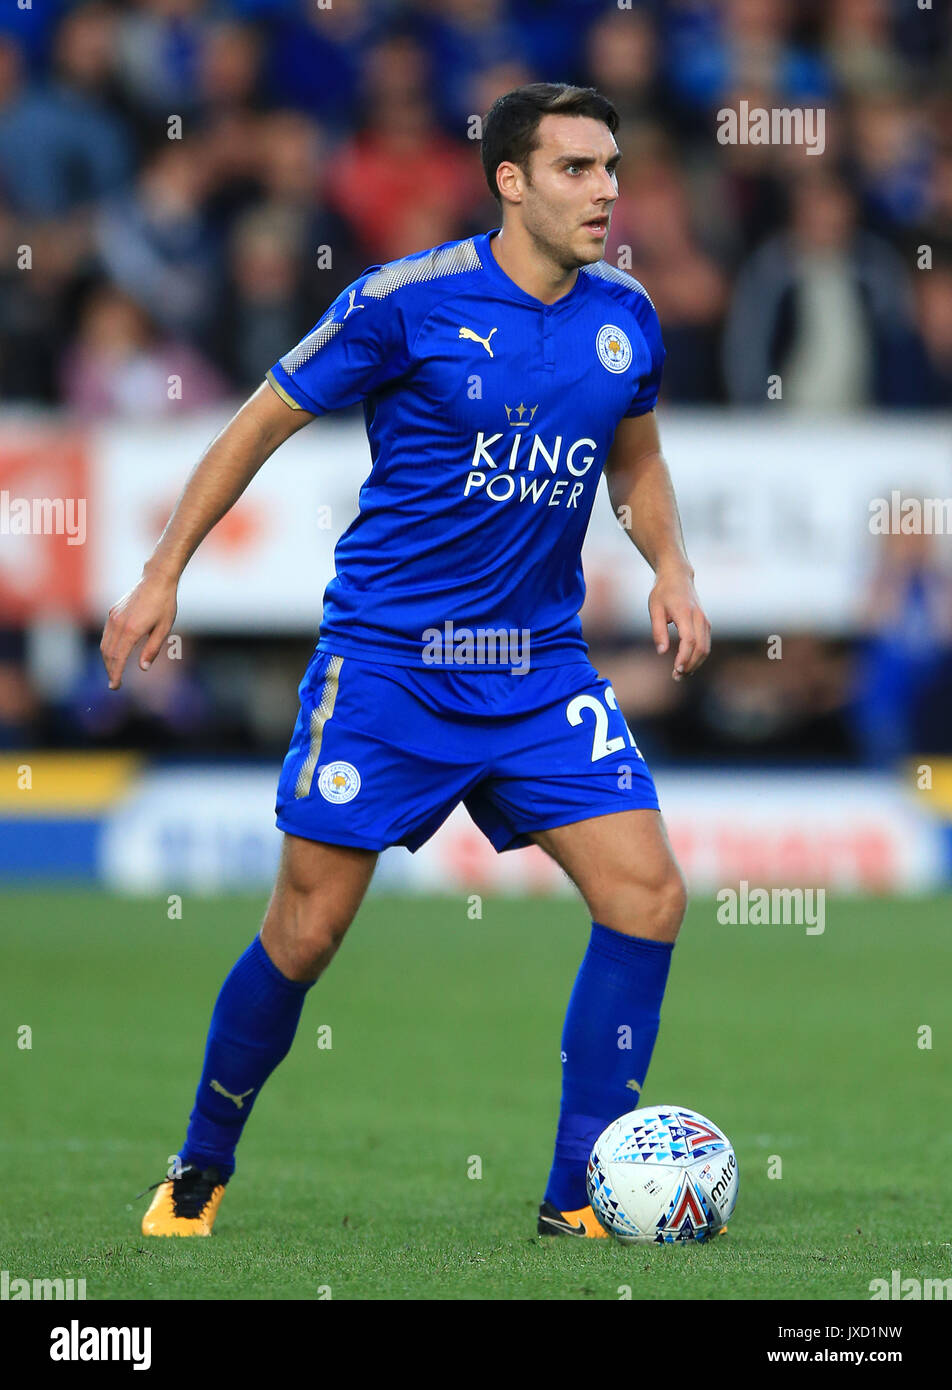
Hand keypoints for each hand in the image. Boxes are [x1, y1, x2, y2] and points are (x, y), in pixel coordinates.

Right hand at [100, 572, 177, 690]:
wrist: (156, 580)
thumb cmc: (165, 604)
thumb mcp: (163, 628)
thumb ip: (152, 649)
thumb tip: (143, 668)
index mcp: (131, 630)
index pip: (118, 658)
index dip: (115, 674)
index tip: (115, 686)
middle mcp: (118, 624)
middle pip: (108, 654)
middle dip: (110, 670)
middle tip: (114, 684)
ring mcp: (113, 617)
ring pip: (104, 644)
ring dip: (107, 660)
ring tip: (114, 672)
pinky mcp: (112, 612)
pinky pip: (106, 634)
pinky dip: (107, 647)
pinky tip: (114, 653)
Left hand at [648, 565, 710, 680]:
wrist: (678, 577)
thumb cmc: (663, 592)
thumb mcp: (655, 609)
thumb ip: (658, 630)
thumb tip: (662, 652)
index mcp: (685, 613)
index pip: (689, 640)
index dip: (684, 657)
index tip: (676, 670)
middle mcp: (699, 617)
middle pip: (701, 647)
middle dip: (690, 665)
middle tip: (676, 676)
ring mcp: (704, 620)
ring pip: (706, 648)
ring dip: (695, 663)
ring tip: (680, 674)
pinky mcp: (705, 623)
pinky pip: (706, 644)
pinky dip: (698, 657)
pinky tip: (687, 665)